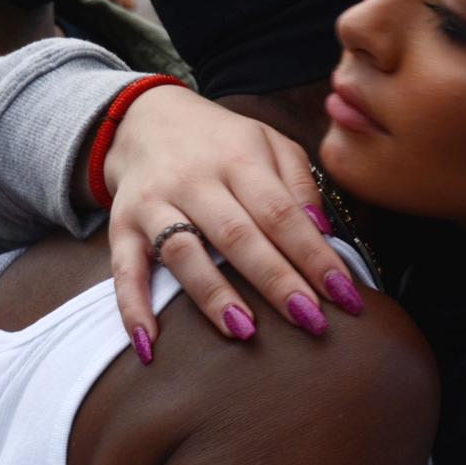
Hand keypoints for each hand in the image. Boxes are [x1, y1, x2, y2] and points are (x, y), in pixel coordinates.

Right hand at [101, 86, 361, 351]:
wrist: (143, 120)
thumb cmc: (220, 141)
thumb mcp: (268, 141)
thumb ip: (299, 181)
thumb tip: (322, 230)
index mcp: (239, 158)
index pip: (282, 212)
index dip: (314, 255)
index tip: (344, 294)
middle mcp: (195, 180)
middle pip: (238, 235)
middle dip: (276, 280)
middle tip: (310, 320)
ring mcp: (154, 203)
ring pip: (183, 252)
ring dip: (213, 294)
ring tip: (245, 332)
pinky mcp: (121, 224)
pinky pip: (124, 269)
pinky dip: (133, 307)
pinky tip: (151, 344)